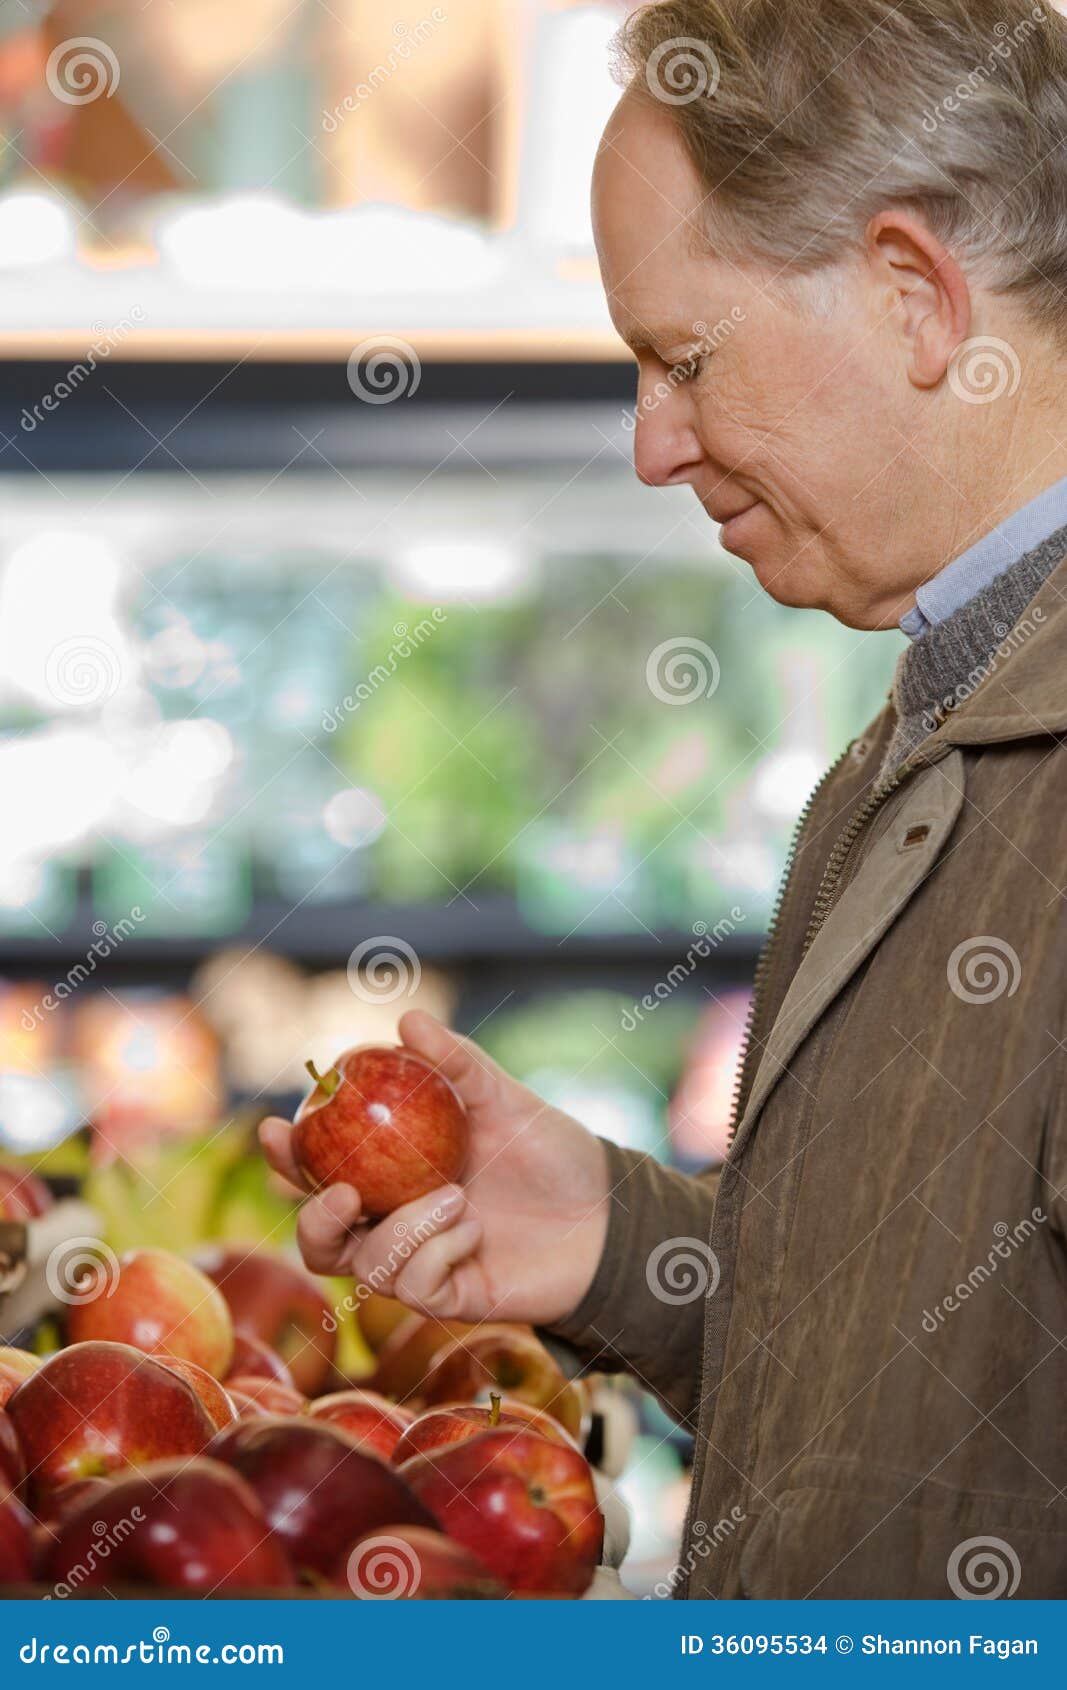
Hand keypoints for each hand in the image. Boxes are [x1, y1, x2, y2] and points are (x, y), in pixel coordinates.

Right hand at [259, 1011, 609, 1327]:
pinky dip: (438, 1252)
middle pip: (319, 1238)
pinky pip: (413, 1285)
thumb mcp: (502, 1099)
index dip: (284, 1156)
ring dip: (402, 1230)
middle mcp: (394, 1223)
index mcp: (391, 1174)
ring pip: (363, 1266)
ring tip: (456, 1198)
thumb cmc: (549, 1151)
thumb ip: (455, 1064)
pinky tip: (475, 1232)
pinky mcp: (446, 1300)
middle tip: (344, 1192)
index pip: (319, 1170)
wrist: (605, 1212)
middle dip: (314, 1218)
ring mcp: (418, 1265)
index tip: (274, 1127)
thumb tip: (407, 1020)